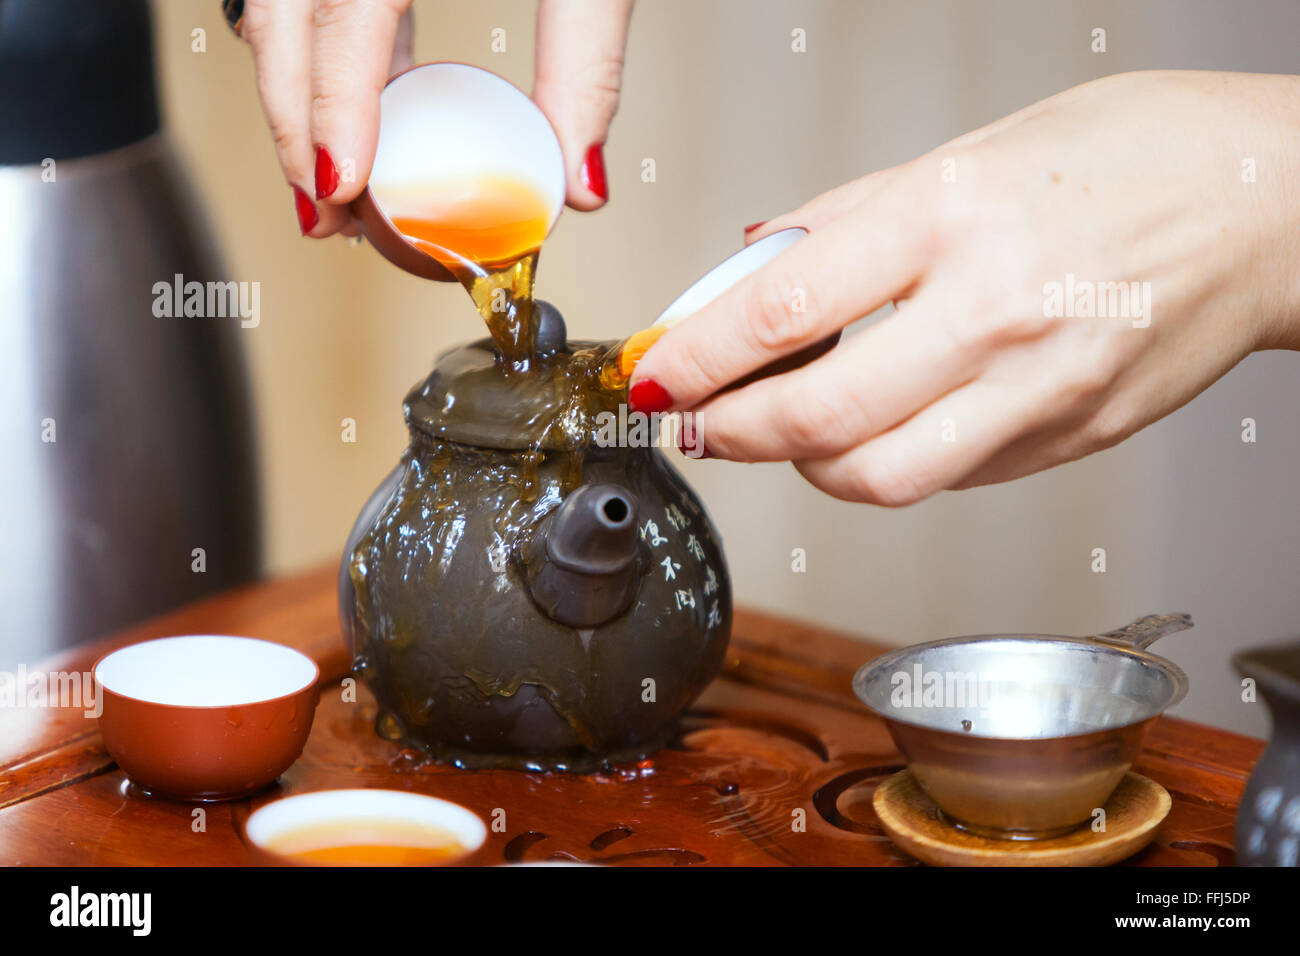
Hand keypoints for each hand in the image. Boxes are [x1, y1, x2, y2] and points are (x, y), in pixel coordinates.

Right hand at [238, 0, 632, 235]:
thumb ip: (587, 63)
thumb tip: (577, 177)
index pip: (343, 8)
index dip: (331, 105)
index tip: (339, 186)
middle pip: (280, 10)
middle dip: (292, 118)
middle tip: (325, 206)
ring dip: (297, 89)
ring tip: (333, 172)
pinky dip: (328, 47)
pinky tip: (359, 102)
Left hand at [631, 71, 1299, 504]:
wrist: (1271, 207)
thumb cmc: (1131, 158)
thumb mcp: (969, 153)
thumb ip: (849, 221)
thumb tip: (753, 268)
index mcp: (953, 216)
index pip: (783, 310)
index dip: (696, 359)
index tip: (654, 376)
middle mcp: (994, 311)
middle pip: (818, 420)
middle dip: (729, 432)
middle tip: (696, 421)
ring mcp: (1038, 390)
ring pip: (878, 477)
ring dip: (800, 465)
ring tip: (774, 430)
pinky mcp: (1070, 440)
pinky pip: (947, 477)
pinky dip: (886, 463)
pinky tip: (870, 428)